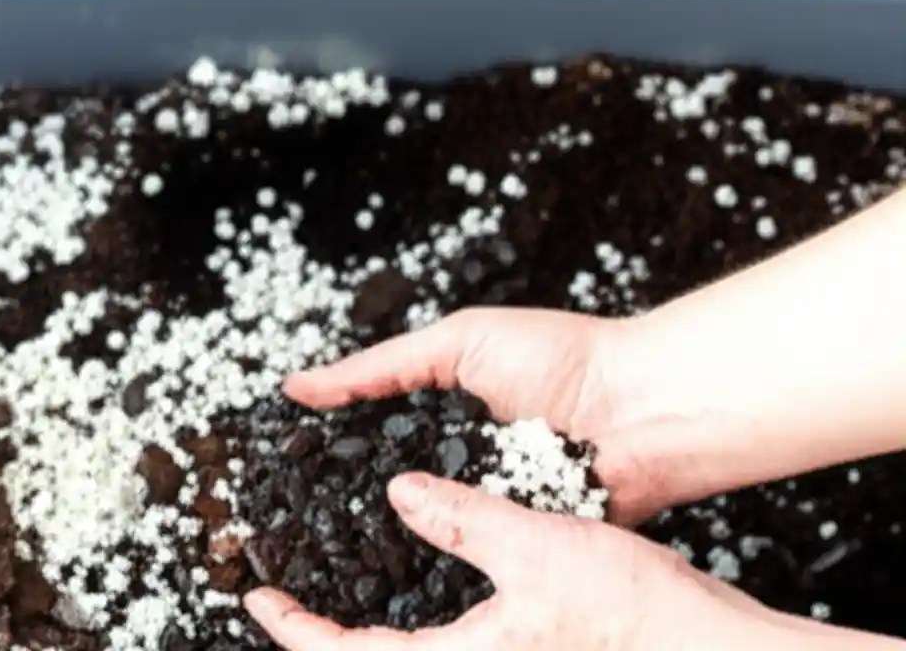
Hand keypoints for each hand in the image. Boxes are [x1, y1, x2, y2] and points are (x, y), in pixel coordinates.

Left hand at [245, 473, 866, 650]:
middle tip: (287, 595)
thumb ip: (462, 518)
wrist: (708, 650)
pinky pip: (441, 644)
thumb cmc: (634, 614)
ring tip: (336, 588)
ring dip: (362, 630)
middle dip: (320, 635)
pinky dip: (407, 623)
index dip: (294, 628)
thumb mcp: (537, 548)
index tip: (257, 595)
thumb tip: (399, 493)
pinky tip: (413, 586)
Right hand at [285, 307, 695, 524]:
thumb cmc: (560, 359)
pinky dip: (443, 560)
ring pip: (425, 535)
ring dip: (389, 540)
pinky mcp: (521, 541)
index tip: (276, 477)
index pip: (371, 449)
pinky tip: (400, 571)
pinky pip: (472, 555)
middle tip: (290, 534)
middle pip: (390, 499)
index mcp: (446, 422)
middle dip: (347, 514)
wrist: (641, 405)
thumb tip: (298, 387)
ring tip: (328, 560)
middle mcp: (463, 469)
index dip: (328, 463)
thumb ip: (378, 369)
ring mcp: (492, 507)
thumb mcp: (455, 344)